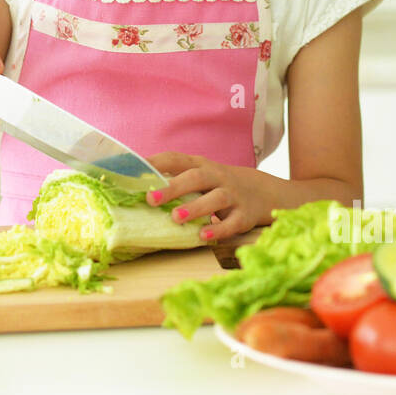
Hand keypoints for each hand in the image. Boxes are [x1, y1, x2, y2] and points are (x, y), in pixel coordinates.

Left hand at [144, 152, 276, 241]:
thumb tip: (133, 188)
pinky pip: (232, 222)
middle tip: (151, 198)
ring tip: (176, 217)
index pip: (176, 159)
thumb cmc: (217, 185)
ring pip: (216, 198)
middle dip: (173, 187)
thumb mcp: (199, 176)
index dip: (156, 162)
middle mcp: (217, 177)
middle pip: (196, 177)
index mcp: (200, 166)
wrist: (262, 192)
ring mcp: (233, 196)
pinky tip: (204, 236)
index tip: (135, 169)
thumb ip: (173, 179)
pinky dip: (219, 229)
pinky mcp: (245, 215)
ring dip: (195, 207)